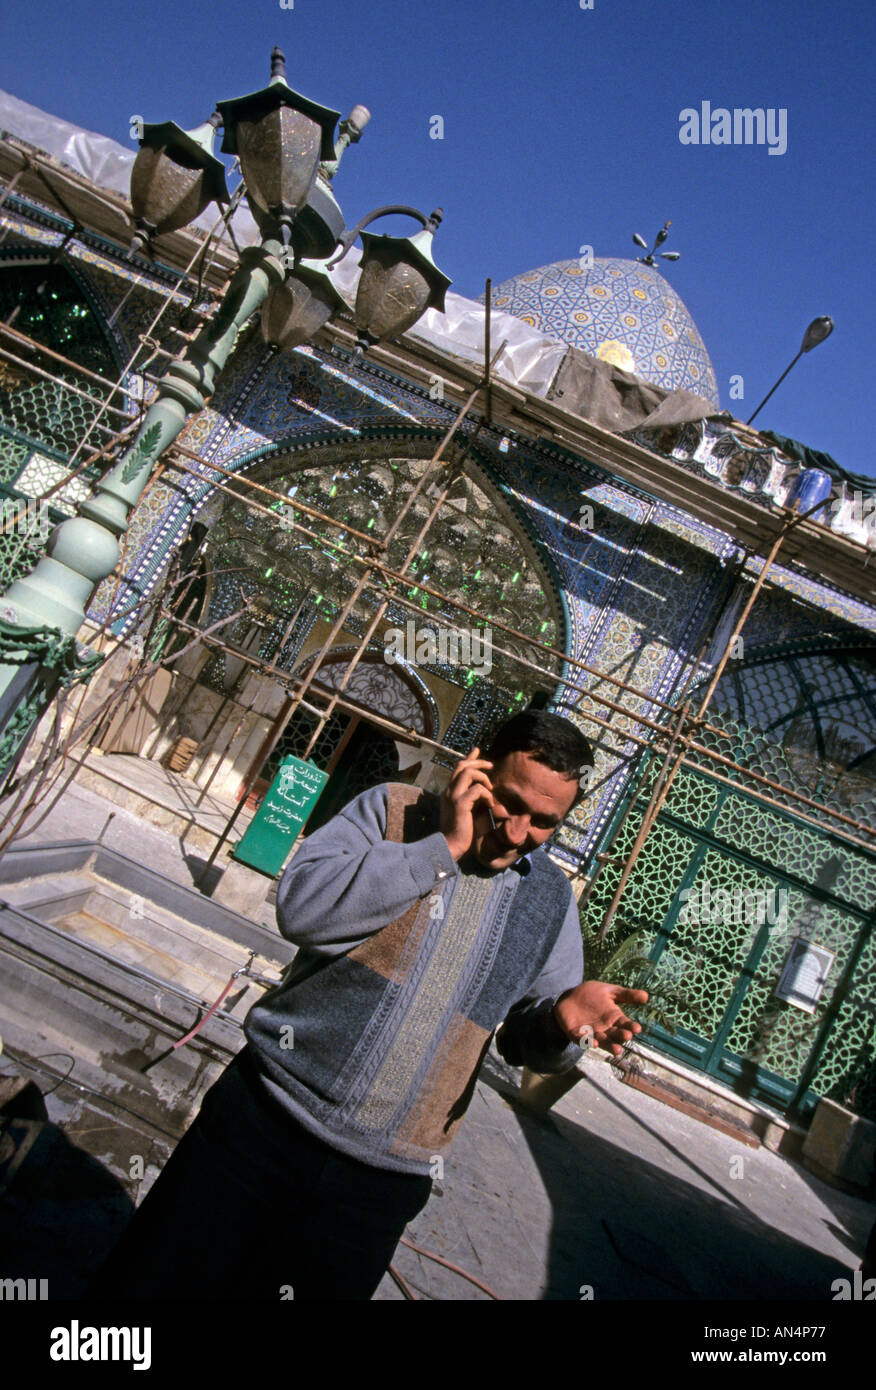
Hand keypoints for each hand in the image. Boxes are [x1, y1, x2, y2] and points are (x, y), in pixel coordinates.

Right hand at [440, 746, 496, 860]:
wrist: (451, 846)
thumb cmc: (461, 833)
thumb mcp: (468, 811)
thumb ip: (473, 799)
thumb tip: (485, 790)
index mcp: (449, 793)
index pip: (458, 769)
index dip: (469, 758)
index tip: (477, 750)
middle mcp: (448, 791)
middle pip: (461, 766)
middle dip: (478, 762)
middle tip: (491, 765)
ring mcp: (452, 796)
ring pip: (467, 773)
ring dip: (483, 778)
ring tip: (491, 789)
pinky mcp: (460, 804)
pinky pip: (476, 790)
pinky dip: (486, 794)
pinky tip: (490, 805)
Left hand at [553, 981, 647, 1056]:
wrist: (570, 996)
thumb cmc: (592, 994)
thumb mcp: (610, 991)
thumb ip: (626, 995)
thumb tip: (646, 996)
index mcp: (614, 1018)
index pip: (625, 1024)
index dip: (631, 1027)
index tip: (637, 1028)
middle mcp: (605, 1029)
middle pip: (615, 1035)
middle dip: (621, 1037)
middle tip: (627, 1036)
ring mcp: (591, 1032)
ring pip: (602, 1042)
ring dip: (609, 1046)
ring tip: (617, 1050)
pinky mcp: (576, 1033)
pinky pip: (582, 1039)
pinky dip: (587, 1042)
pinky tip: (593, 1043)